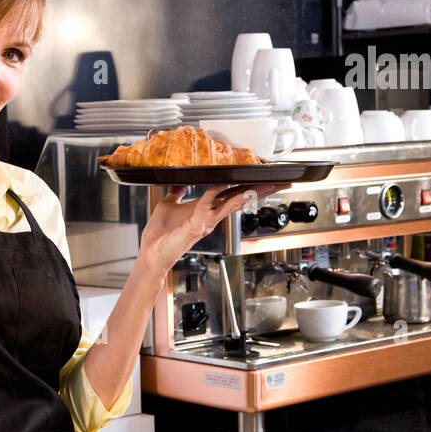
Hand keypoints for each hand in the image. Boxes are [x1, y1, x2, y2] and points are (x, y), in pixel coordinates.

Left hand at [138, 183, 288, 273]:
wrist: (150, 253)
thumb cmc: (160, 235)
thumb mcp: (169, 204)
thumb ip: (177, 191)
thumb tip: (179, 180)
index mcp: (206, 209)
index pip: (232, 193)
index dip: (248, 185)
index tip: (263, 178)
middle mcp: (210, 217)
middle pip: (240, 199)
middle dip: (261, 191)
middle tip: (280, 182)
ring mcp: (205, 222)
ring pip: (231, 204)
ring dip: (248, 193)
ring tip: (265, 186)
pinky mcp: (195, 226)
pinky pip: (208, 207)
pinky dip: (217, 196)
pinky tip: (227, 188)